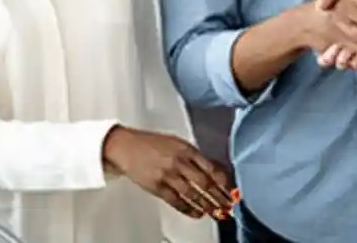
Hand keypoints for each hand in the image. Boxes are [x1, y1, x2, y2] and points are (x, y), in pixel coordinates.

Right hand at [102, 126, 234, 218]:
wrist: (126, 147)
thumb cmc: (152, 143)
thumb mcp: (177, 143)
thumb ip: (194, 156)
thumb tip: (214, 170)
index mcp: (186, 149)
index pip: (211, 168)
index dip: (223, 182)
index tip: (231, 190)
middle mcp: (179, 162)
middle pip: (204, 183)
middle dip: (219, 197)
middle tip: (227, 206)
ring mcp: (167, 175)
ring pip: (192, 194)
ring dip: (206, 205)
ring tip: (215, 212)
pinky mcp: (157, 187)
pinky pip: (176, 201)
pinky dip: (188, 209)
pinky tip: (197, 213)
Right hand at [305, 0, 356, 71]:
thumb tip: (319, 8)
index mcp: (349, 8)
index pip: (334, 29)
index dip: (327, 40)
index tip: (321, 51)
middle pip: (344, 43)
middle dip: (335, 53)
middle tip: (327, 59)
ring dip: (347, 58)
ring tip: (341, 61)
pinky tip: (355, 62)